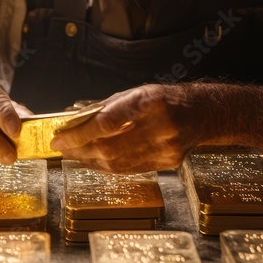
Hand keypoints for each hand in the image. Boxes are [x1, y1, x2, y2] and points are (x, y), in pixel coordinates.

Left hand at [51, 84, 199, 173]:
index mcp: (150, 102)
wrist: (202, 113)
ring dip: (91, 161)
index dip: (79, 134)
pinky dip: (109, 167)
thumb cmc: (165, 100)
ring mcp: (166, 148)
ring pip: (118, 163)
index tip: (60, 138)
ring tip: (75, 155)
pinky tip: (96, 162)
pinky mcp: (168, 163)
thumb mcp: (136, 93)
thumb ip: (106, 108)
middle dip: (80, 150)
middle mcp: (160, 126)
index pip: (106, 122)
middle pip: (110, 148)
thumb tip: (73, 121)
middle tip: (63, 149)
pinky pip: (130, 170)